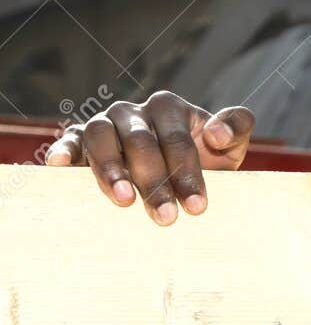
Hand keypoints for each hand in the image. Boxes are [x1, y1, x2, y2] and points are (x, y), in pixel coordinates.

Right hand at [45, 90, 254, 224]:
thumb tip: (217, 134)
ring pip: (102, 138)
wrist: (179, 171)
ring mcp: (105, 123)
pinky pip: (70, 139)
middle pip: (141, 142)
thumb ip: (236, 129)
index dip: (188, 173)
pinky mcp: (81, 139)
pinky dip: (65, 150)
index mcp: (168, 107)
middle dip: (155, 182)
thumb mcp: (230, 145)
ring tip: (124, 200)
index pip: (177, 140)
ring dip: (111, 170)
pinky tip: (62, 166)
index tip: (197, 207)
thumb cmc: (206, 158)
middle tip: (166, 217)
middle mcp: (133, 112)